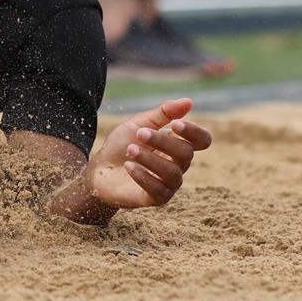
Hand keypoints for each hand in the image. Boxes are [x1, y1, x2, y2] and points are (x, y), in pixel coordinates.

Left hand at [84, 97, 211, 210]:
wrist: (99, 169)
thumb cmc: (121, 145)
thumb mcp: (139, 124)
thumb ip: (163, 113)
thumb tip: (189, 102)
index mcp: (177, 144)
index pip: (202, 140)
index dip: (194, 132)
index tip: (175, 124)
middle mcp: (178, 164)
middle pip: (186, 153)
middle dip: (162, 141)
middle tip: (139, 133)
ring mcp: (169, 183)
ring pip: (173, 172)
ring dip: (151, 159)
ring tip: (130, 150)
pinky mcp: (156, 198)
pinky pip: (159, 190)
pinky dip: (144, 176)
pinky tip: (128, 166)